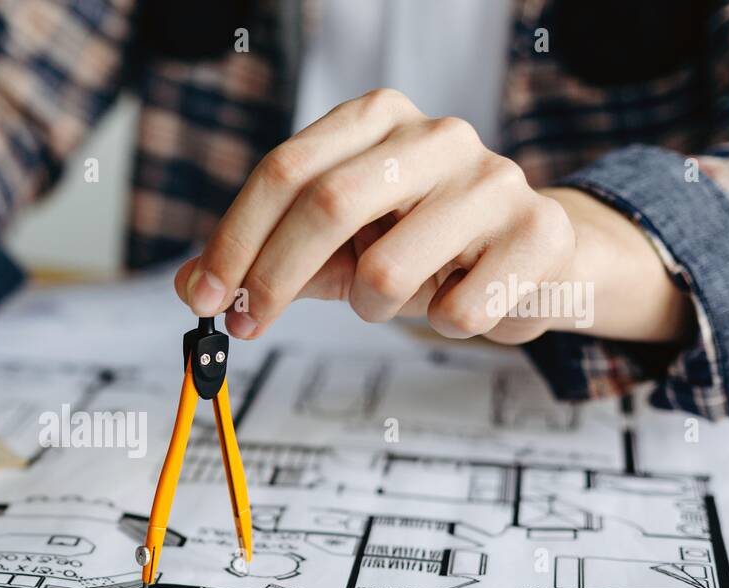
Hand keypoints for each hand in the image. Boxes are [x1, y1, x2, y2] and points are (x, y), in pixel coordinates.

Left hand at [176, 88, 688, 345]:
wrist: (539, 258)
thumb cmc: (425, 247)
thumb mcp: (338, 247)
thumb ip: (267, 260)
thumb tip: (190, 287)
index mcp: (377, 120)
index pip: (285, 170)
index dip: (235, 238)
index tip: (204, 298)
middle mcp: (436, 135)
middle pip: (327, 203)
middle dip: (273, 277)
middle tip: (246, 325)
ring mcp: (492, 179)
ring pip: (386, 272)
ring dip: (370, 309)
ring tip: (396, 298)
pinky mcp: (537, 234)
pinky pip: (455, 312)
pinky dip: (441, 325)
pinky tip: (462, 303)